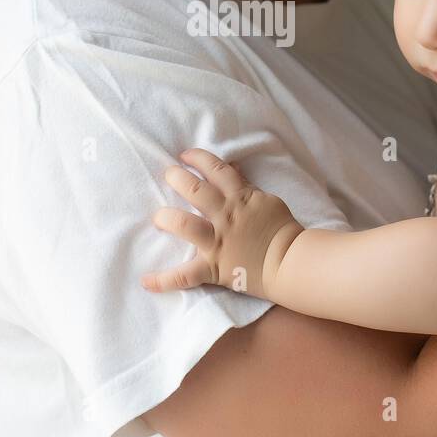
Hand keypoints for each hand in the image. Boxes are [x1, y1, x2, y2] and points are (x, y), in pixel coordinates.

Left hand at [139, 148, 303, 300]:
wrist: (291, 262)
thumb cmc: (282, 230)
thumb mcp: (266, 200)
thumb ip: (246, 186)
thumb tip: (231, 167)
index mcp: (240, 198)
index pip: (216, 170)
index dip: (198, 158)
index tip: (185, 155)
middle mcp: (226, 216)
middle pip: (195, 190)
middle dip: (177, 178)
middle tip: (167, 174)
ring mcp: (218, 242)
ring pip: (185, 225)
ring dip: (166, 218)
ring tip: (158, 217)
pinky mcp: (214, 268)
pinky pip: (185, 275)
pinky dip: (164, 280)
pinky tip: (145, 281)